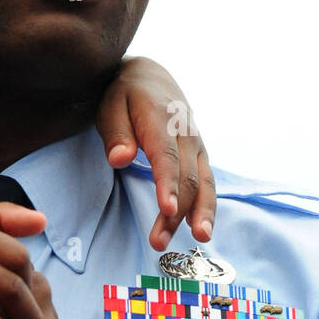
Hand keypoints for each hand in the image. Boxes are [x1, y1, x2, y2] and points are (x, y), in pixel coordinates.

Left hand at [96, 57, 216, 250]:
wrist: (149, 76)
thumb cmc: (123, 94)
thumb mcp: (110, 105)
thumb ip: (116, 133)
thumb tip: (119, 159)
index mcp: (161, 118)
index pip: (166, 155)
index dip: (167, 183)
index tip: (165, 208)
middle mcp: (186, 132)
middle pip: (186, 177)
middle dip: (176, 211)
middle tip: (158, 242)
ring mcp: (197, 144)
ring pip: (203, 182)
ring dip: (200, 213)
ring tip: (198, 239)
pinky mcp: (199, 154)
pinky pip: (208, 182)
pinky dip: (207, 205)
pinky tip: (200, 228)